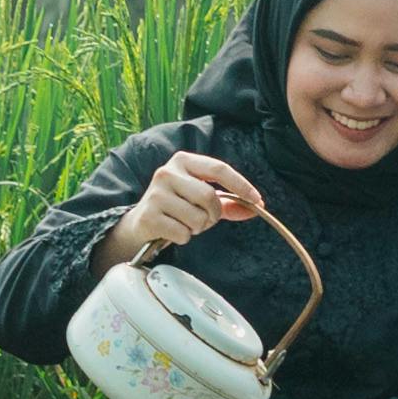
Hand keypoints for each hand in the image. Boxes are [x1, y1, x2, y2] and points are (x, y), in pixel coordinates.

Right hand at [102, 153, 265, 268]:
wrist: (140, 223)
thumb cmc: (176, 207)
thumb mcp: (201, 199)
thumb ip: (229, 202)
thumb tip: (257, 207)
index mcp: (183, 161)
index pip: (219, 169)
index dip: (241, 185)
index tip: (257, 200)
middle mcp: (167, 172)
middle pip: (209, 196)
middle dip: (213, 214)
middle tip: (204, 219)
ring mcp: (156, 194)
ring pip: (197, 217)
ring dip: (197, 227)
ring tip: (185, 223)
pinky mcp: (149, 216)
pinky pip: (183, 233)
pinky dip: (184, 237)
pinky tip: (172, 231)